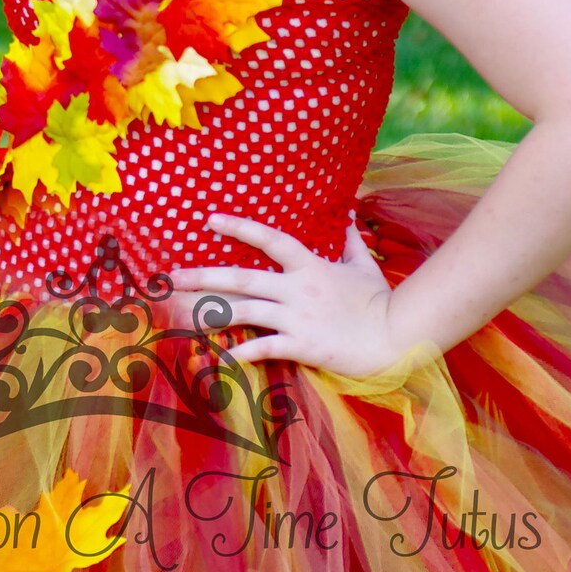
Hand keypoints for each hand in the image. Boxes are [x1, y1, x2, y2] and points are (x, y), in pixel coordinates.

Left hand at [166, 210, 412, 379]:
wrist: (397, 335)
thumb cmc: (380, 301)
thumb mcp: (363, 265)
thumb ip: (350, 239)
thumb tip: (351, 212)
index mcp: (310, 266)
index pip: (269, 239)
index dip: (238, 227)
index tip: (208, 220)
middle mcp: (297, 289)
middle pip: (242, 278)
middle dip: (204, 276)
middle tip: (173, 277)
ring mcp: (298, 317)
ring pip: (245, 312)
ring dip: (210, 313)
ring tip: (182, 316)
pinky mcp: (303, 345)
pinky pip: (265, 348)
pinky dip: (242, 353)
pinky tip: (221, 359)